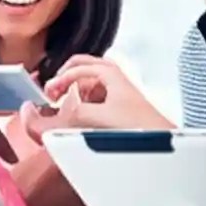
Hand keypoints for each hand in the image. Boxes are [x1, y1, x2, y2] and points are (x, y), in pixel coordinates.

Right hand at [18, 55, 170, 142]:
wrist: (162, 138)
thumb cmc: (140, 125)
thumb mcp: (98, 119)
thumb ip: (70, 115)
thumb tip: (44, 113)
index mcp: (109, 73)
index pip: (75, 67)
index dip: (58, 80)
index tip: (47, 95)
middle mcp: (114, 76)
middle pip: (81, 68)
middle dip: (64, 80)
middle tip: (53, 94)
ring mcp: (117, 88)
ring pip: (88, 82)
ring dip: (74, 91)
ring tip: (65, 107)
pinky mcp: (120, 102)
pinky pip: (95, 95)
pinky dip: (84, 102)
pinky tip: (81, 117)